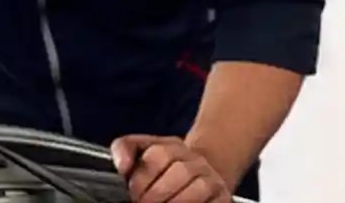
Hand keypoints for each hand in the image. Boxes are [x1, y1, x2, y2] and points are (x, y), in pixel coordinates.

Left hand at [110, 134, 233, 202]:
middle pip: (179, 172)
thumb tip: (122, 166)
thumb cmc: (164, 166)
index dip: (141, 179)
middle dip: (156, 194)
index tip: (132, 194)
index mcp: (172, 147)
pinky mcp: (222, 197)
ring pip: (199, 188)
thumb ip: (124, 149)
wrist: (203, 172)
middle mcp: (195, 161)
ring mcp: (211, 179)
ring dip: (177, 202)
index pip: (157, 156)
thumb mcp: (142, 149)